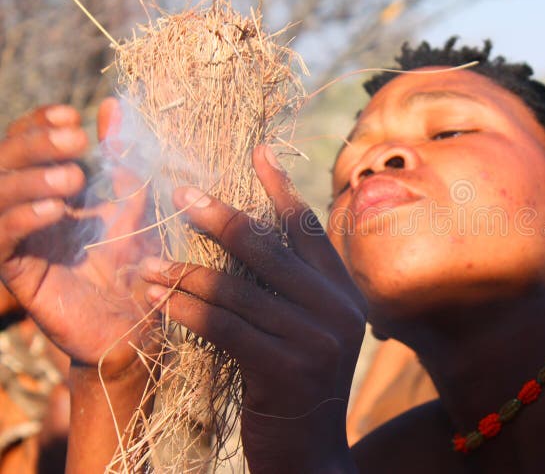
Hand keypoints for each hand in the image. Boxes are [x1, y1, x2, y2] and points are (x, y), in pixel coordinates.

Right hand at [0, 101, 157, 377]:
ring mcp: (16, 240)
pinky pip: (2, 239)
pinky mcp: (16, 273)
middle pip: (5, 163)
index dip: (40, 125)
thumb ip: (120, 158)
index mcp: (46, 187)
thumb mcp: (131, 201)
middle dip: (36, 146)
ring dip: (31, 181)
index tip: (71, 117)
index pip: (24, 143)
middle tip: (75, 140)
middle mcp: (24, 209)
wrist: (135, 320)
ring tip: (72, 179)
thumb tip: (112, 105)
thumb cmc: (133, 259)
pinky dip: (23, 219)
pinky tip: (55, 212)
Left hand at [138, 145, 365, 472]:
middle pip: (270, 250)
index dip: (279, 188)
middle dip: (221, 218)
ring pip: (238, 290)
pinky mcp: (287, 370)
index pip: (308, 230)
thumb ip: (291, 286)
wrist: (309, 457)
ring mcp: (317, 341)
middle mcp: (339, 310)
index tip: (254, 152)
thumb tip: (253, 229)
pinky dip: (185, 311)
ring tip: (146, 262)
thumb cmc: (298, 388)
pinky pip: (224, 328)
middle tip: (181, 194)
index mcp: (345, 293)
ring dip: (185, 274)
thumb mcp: (306, 331)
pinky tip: (157, 300)